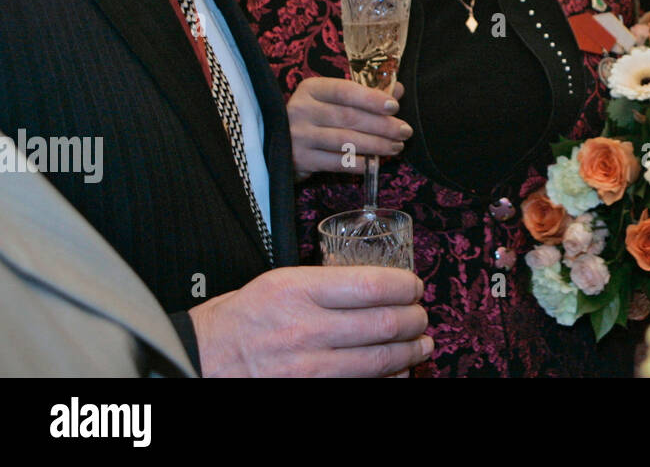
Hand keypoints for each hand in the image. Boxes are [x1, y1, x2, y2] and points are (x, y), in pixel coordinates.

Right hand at [190, 265, 431, 376]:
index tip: (414, 286)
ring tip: (421, 344)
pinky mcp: (309, 391)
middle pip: (384, 323)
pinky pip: (361, 385)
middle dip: (415, 319)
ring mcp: (308, 367)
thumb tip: (375, 285)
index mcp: (298, 290)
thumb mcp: (278, 282)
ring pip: (379, 360)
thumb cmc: (241, 319)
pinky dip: (387, 379)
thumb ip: (326, 283)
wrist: (203, 361)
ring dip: (410, 352)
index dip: (405, 286)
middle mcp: (306, 329)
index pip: (371, 285)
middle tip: (421, 316)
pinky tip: (398, 371)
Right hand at [288, 77, 411, 176]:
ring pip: (346, 141)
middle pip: (349, 117)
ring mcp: (298, 135)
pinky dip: (359, 163)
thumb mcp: (332, 99)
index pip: (345, 91)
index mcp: (311, 89)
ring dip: (376, 145)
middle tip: (405, 131)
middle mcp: (302, 109)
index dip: (372, 99)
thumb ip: (364, 93)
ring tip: (396, 147)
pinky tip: (374, 162)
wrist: (278, 143)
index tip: (395, 106)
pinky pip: (337, 162)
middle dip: (382, 125)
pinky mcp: (300, 159)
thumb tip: (398, 89)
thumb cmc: (314, 117)